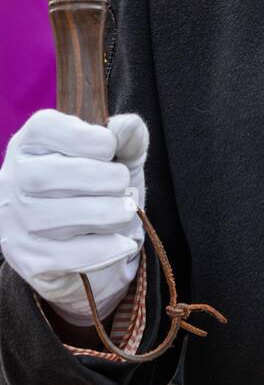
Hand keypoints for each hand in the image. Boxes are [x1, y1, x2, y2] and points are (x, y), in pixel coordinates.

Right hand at [0, 109, 148, 325]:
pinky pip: (64, 256)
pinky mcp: (28, 258)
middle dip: (101, 179)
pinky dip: (103, 250)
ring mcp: (14, 221)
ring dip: (104, 215)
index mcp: (30, 142)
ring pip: (55, 218)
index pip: (45, 128)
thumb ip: (128, 137)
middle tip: (125, 185)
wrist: (89, 241)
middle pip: (48, 175)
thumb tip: (128, 126)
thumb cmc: (102, 187)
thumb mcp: (120, 157)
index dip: (89, 138)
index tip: (112, 149)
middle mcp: (12, 178)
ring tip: (127, 212)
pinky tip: (124, 243)